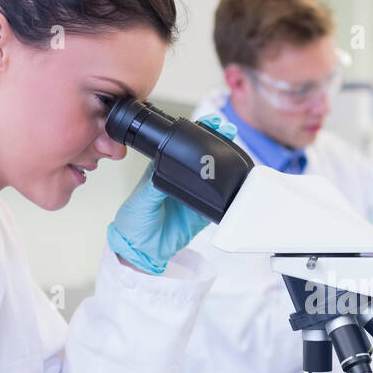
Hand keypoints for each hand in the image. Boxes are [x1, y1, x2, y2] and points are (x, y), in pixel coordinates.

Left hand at [107, 112, 236, 273]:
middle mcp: (181, 180)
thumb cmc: (134, 221)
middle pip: (203, 158)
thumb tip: (164, 169)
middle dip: (217, 142)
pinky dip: (229, 193)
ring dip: (226, 164)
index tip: (207, 123)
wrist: (142, 250)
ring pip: (214, 176)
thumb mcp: (141, 199)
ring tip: (237, 150)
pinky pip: (219, 201)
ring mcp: (194, 195)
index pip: (181, 147)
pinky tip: (237, 182)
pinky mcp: (203, 213)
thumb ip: (153, 185)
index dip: (195, 134)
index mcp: (163, 169)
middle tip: (228, 131)